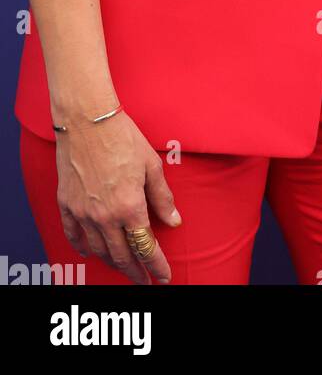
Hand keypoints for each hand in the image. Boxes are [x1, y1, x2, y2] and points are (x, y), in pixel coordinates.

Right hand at [55, 110, 180, 283]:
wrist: (88, 120)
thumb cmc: (123, 138)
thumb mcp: (152, 165)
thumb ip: (162, 197)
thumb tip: (174, 222)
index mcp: (130, 207)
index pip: (146, 247)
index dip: (156, 265)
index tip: (164, 276)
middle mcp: (105, 216)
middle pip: (121, 255)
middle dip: (135, 271)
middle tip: (144, 280)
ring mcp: (83, 213)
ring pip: (98, 250)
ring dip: (112, 262)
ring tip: (123, 266)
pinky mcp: (67, 205)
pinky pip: (74, 236)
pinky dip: (83, 248)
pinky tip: (90, 251)